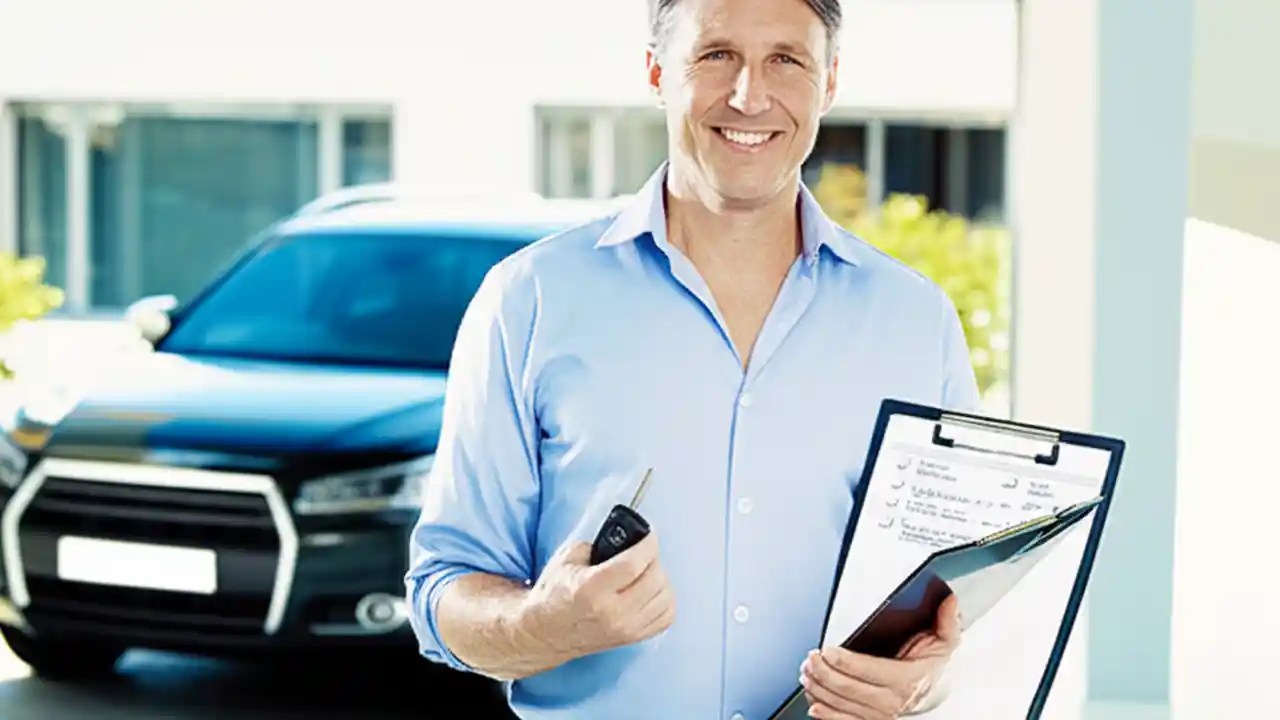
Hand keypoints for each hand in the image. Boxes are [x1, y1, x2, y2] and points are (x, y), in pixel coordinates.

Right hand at [520, 533, 675, 661]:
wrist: (546, 633)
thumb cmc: (554, 595)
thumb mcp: (566, 559)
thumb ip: (598, 545)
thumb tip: (626, 539)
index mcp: (592, 589)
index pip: (634, 564)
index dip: (647, 544)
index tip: (648, 535)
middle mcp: (612, 612)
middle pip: (654, 579)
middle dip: (653, 559)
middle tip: (643, 552)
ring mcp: (625, 629)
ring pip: (665, 597)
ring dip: (660, 579)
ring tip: (645, 572)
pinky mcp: (632, 639)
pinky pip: (666, 616)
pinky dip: (664, 600)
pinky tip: (650, 592)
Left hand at [800, 594, 961, 718]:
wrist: (933, 691)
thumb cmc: (932, 666)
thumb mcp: (944, 642)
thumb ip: (946, 623)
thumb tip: (950, 601)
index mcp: (906, 679)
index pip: (870, 671)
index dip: (846, 662)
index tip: (829, 650)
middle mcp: (892, 701)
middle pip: (850, 689)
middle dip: (825, 673)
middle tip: (811, 658)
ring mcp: (880, 714)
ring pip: (843, 705)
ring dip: (820, 689)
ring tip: (807, 674)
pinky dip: (828, 715)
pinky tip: (814, 705)